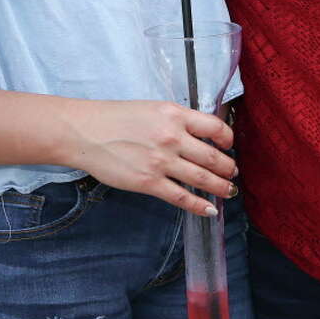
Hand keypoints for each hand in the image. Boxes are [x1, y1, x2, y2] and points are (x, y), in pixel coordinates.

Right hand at [63, 100, 237, 216]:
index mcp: (174, 114)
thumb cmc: (116, 118)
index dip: (227, 139)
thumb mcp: (153, 109)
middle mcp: (172, 137)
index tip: (229, 145)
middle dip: (228, 167)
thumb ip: (176, 121)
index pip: (214, 126)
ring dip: (220, 187)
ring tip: (228, 191)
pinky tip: (209, 209)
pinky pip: (181, 197)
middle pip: (212, 156)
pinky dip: (199, 205)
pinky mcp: (149, 182)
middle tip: (232, 173)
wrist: (87, 132)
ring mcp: (161, 161)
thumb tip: (198, 135)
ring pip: (202, 178)